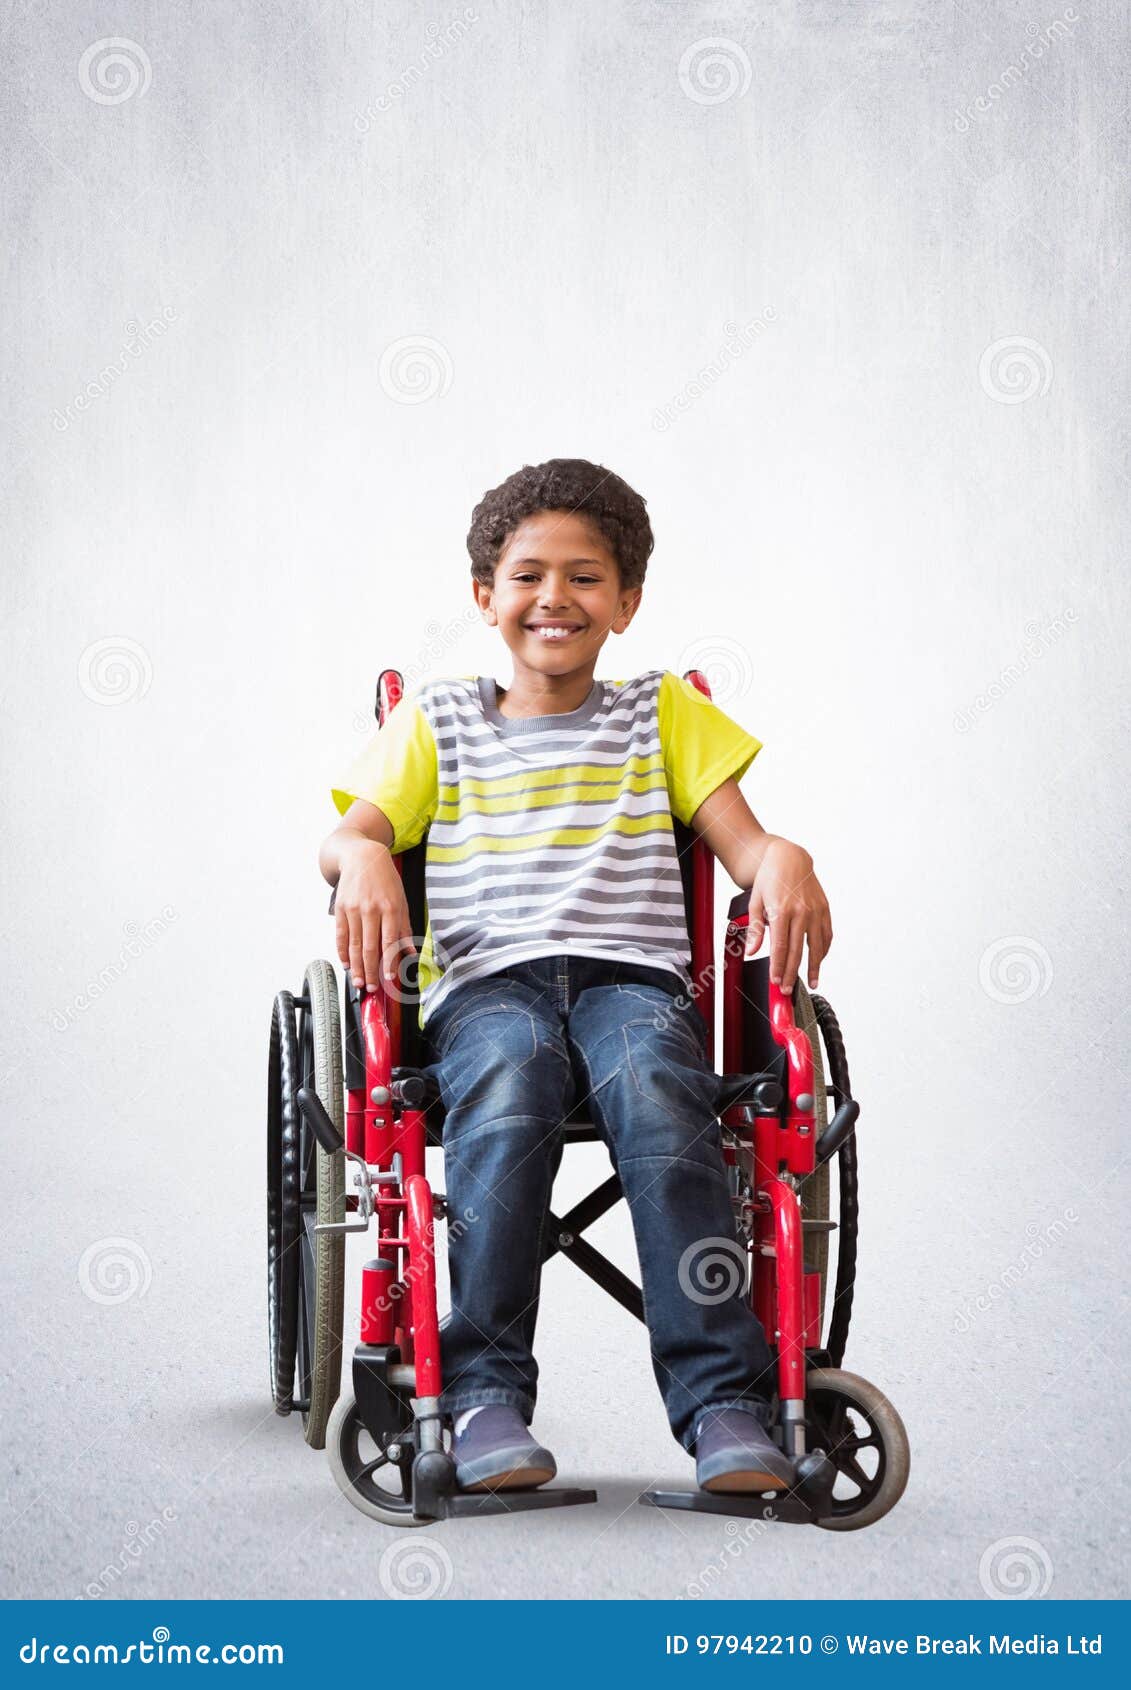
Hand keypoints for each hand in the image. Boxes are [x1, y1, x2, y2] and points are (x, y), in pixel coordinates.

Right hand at [333, 838, 416, 993]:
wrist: (362, 856)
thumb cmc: (386, 879)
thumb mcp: (402, 900)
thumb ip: (405, 928)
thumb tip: (410, 953)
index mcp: (391, 907)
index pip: (389, 942)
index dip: (388, 964)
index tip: (387, 980)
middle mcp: (371, 909)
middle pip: (370, 947)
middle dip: (370, 971)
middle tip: (370, 987)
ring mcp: (354, 909)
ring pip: (354, 944)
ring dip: (355, 966)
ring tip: (357, 981)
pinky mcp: (340, 909)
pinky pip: (341, 935)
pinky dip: (342, 951)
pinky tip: (346, 963)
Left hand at [743, 839, 832, 991]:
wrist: (789, 857)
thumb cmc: (769, 879)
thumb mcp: (755, 901)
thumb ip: (756, 929)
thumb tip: (751, 952)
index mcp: (781, 910)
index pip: (780, 947)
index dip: (779, 967)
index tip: (776, 981)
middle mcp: (801, 912)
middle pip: (798, 951)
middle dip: (793, 973)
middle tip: (788, 989)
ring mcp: (815, 910)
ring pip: (817, 945)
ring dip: (814, 966)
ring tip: (813, 982)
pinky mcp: (824, 908)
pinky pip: (827, 934)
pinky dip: (824, 949)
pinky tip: (820, 959)